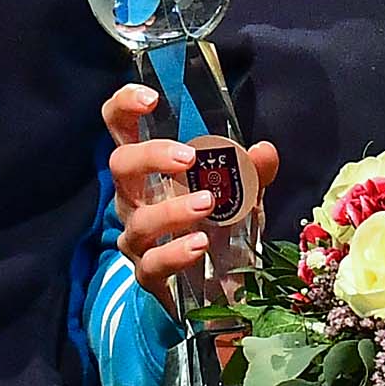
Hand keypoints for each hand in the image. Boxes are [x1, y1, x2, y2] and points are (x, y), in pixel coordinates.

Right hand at [102, 83, 277, 301]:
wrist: (213, 287)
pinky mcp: (147, 274)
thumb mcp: (241, 195)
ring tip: (207, 204)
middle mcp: (134, 199)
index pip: (120, 128)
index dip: (124, 106)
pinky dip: (175, 253)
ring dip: (173, 210)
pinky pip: (152, 263)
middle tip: (188, 158)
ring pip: (139, 219)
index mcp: (149, 170)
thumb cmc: (217, 228)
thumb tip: (264, 150)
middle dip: (151, 156)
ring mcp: (137, 238)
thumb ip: (253, 173)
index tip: (150, 98)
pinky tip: (199, 245)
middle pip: (121, 165)